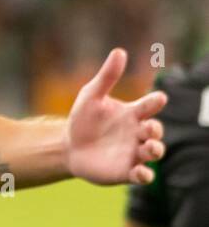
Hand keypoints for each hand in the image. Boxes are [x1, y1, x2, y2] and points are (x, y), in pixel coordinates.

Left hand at [65, 48, 165, 184]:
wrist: (68, 147)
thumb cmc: (83, 119)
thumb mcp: (91, 96)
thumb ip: (107, 77)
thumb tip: (119, 51)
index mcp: (133, 113)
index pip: (150, 105)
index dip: (156, 102)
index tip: (158, 99)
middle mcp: (138, 133)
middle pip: (156, 131)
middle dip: (155, 130)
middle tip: (148, 128)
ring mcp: (134, 152)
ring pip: (154, 152)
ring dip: (155, 150)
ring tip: (148, 148)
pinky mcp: (126, 171)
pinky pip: (142, 175)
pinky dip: (145, 175)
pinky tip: (141, 173)